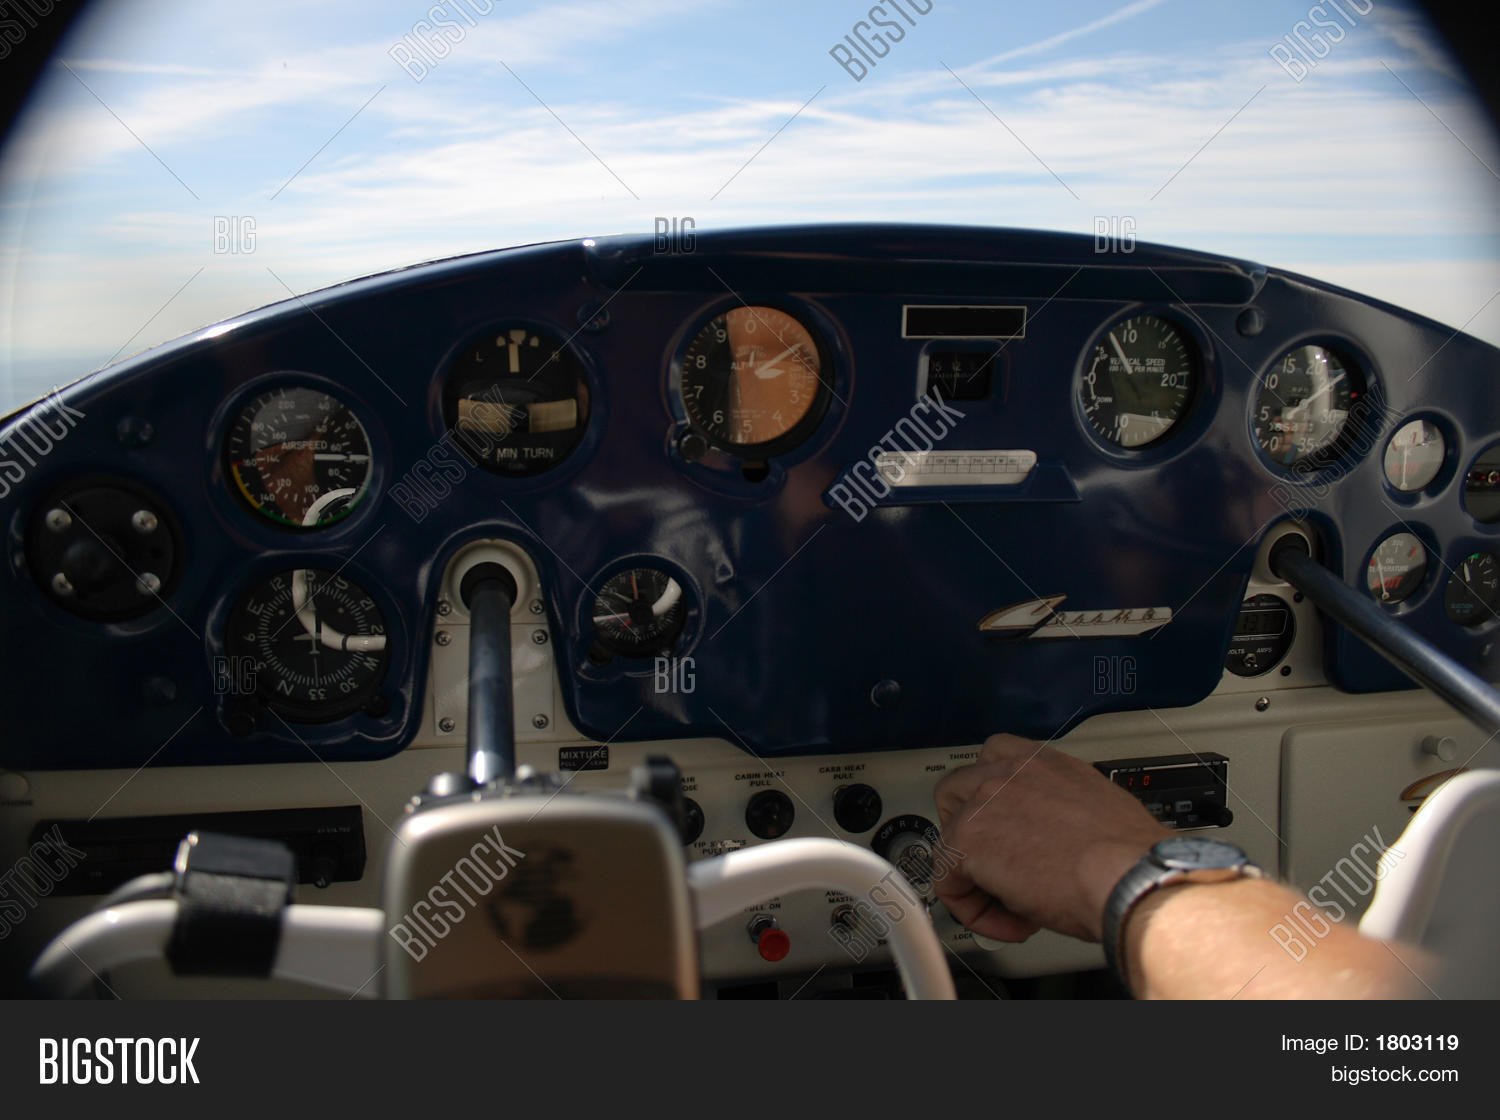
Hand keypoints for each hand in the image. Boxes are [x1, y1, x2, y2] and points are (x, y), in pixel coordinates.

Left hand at [933, 734, 1168, 942]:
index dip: (993, 801)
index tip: (1006, 830)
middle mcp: (1011, 772)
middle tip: (998, 867)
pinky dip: (973, 909)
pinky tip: (1013, 923)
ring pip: (948, 837)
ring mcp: (985, 801)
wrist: (1129, 877)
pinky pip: (947, 879)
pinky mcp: (968, 839)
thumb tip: (1056, 841)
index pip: (996, 759)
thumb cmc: (1129, 857)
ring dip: (974, 874)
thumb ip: (1061, 813)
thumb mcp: (1096, 811)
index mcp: (1044, 763)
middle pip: (957, 791)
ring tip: (1011, 904)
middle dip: (970, 832)